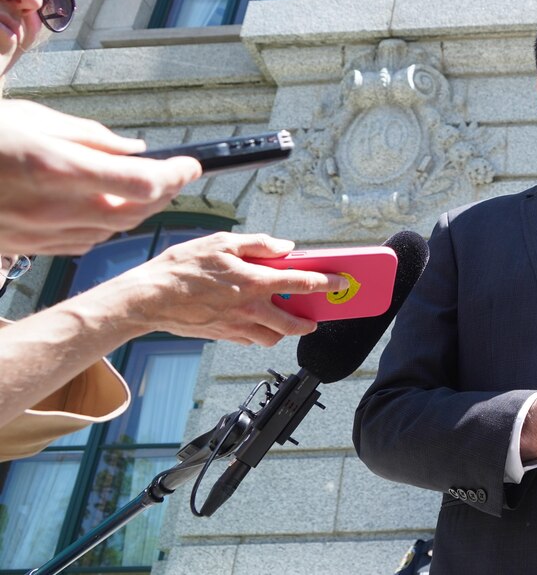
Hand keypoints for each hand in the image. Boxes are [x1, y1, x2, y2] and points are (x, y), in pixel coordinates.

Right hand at [0, 99, 200, 254]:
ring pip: (113, 230)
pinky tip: (106, 207)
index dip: (177, 175)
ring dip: (138, 210)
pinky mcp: (28, 246)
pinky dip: (106, 225)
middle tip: (175, 175)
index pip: (143, 182)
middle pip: (135, 211)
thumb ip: (91, 136)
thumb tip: (136, 149)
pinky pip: (84, 241)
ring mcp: (39, 232)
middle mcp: (53, 206)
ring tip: (147, 188)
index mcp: (58, 167)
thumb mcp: (34, 118)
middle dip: (164, 194)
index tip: (190, 163)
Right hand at [103, 232, 350, 345]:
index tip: (341, 282)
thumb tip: (285, 247)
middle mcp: (249, 308)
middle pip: (294, 322)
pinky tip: (256, 322)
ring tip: (288, 319)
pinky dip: (259, 334)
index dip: (326, 282)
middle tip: (317, 315)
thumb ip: (258, 244)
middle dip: (311, 320)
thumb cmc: (181, 268)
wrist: (147, 299)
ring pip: (273, 337)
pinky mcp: (223, 336)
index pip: (301, 283)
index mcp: (253, 282)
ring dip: (285, 330)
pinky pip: (250, 340)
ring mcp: (236, 326)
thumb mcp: (221, 242)